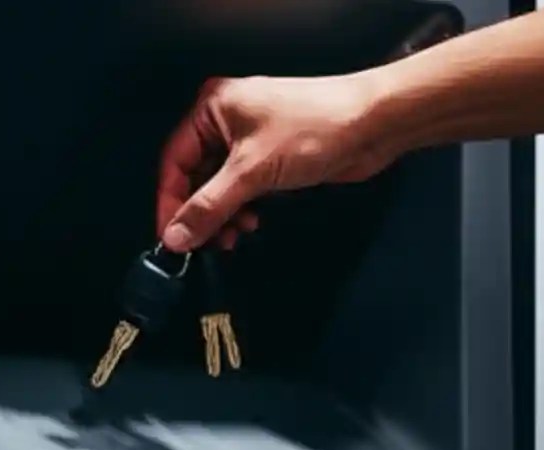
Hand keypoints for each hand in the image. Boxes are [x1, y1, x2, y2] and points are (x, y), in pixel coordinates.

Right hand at [156, 74, 392, 251]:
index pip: (175, 163)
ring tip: (235, 236)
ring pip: (219, 186)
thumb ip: (209, 207)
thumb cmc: (312, 131)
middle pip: (195, 177)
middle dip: (201, 213)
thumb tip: (173, 238)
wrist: (373, 124)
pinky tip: (251, 222)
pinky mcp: (270, 156)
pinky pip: (241, 188)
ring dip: (222, 215)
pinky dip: (241, 208)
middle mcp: (225, 121)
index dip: (170, 204)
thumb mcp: (251, 171)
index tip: (171, 239)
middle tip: (206, 245)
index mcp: (211, 109)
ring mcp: (248, 139)